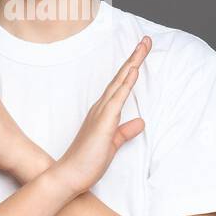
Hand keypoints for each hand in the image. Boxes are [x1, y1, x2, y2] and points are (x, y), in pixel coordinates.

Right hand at [50, 36, 151, 198]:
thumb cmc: (87, 161)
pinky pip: (117, 99)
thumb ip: (125, 131)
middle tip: (147, 40)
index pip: (121, 85)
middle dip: (135, 58)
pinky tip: (133, 71)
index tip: (142, 53)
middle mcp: (101, 108)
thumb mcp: (112, 143)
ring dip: (132, 64)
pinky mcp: (103, 123)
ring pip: (120, 83)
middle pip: (121, 77)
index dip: (132, 68)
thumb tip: (141, 122)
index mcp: (103, 112)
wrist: (69, 175)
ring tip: (143, 47)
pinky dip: (126, 84)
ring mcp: (101, 113)